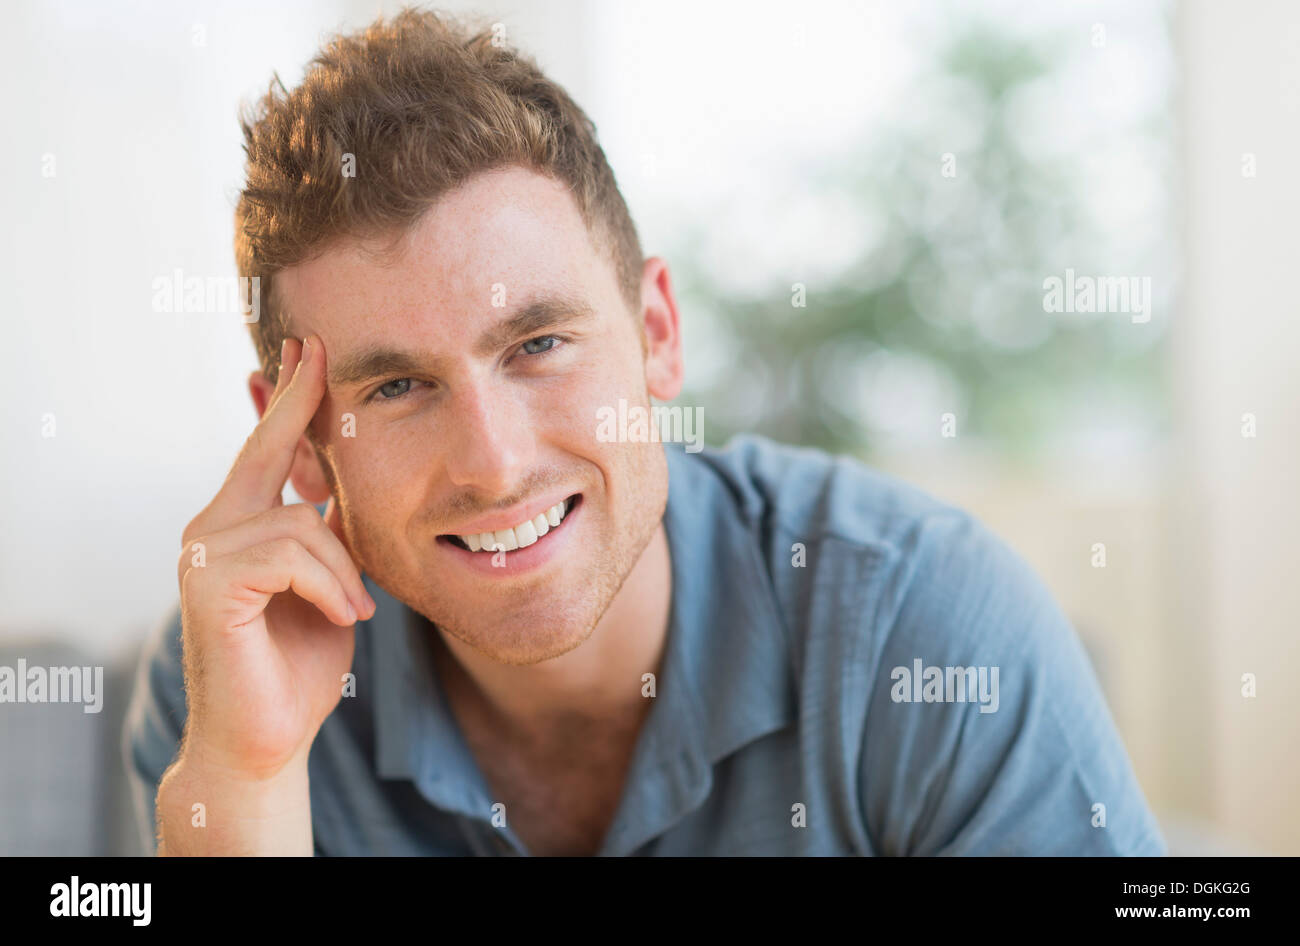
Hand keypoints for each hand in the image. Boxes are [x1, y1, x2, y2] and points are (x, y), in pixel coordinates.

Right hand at [175, 335, 374, 781]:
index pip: (267, 446)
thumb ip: (329, 528)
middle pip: (267, 449)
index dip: (288, 397)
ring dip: (343, 568)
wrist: (267, 737)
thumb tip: (345, 478)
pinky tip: (341, 615)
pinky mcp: (209, 581)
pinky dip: (330, 586)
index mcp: (241, 523)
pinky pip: (293, 552)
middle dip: (295, 398)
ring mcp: (204, 551)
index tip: (306, 347)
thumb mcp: (331, 580)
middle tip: (317, 348)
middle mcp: (213, 526)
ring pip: (301, 520)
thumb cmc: (300, 661)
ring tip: (354, 609)